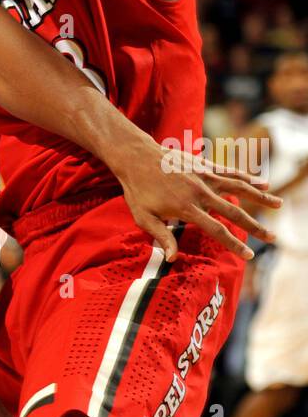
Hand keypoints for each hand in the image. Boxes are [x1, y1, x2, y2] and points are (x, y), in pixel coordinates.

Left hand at [115, 137, 280, 261]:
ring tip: (279, 205)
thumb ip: (161, 237)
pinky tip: (263, 183)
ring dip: (261, 197)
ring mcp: (205, 176)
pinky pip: (231, 172)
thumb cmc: (137, 191)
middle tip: (273, 238)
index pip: (216, 230)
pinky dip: (248, 178)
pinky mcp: (205, 165)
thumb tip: (173, 259)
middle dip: (255, 226)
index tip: (249, 255)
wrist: (137, 157)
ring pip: (240, 188)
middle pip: (234, 211)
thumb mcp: (143, 218)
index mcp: (186, 208)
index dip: (234, 244)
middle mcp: (200, 192)